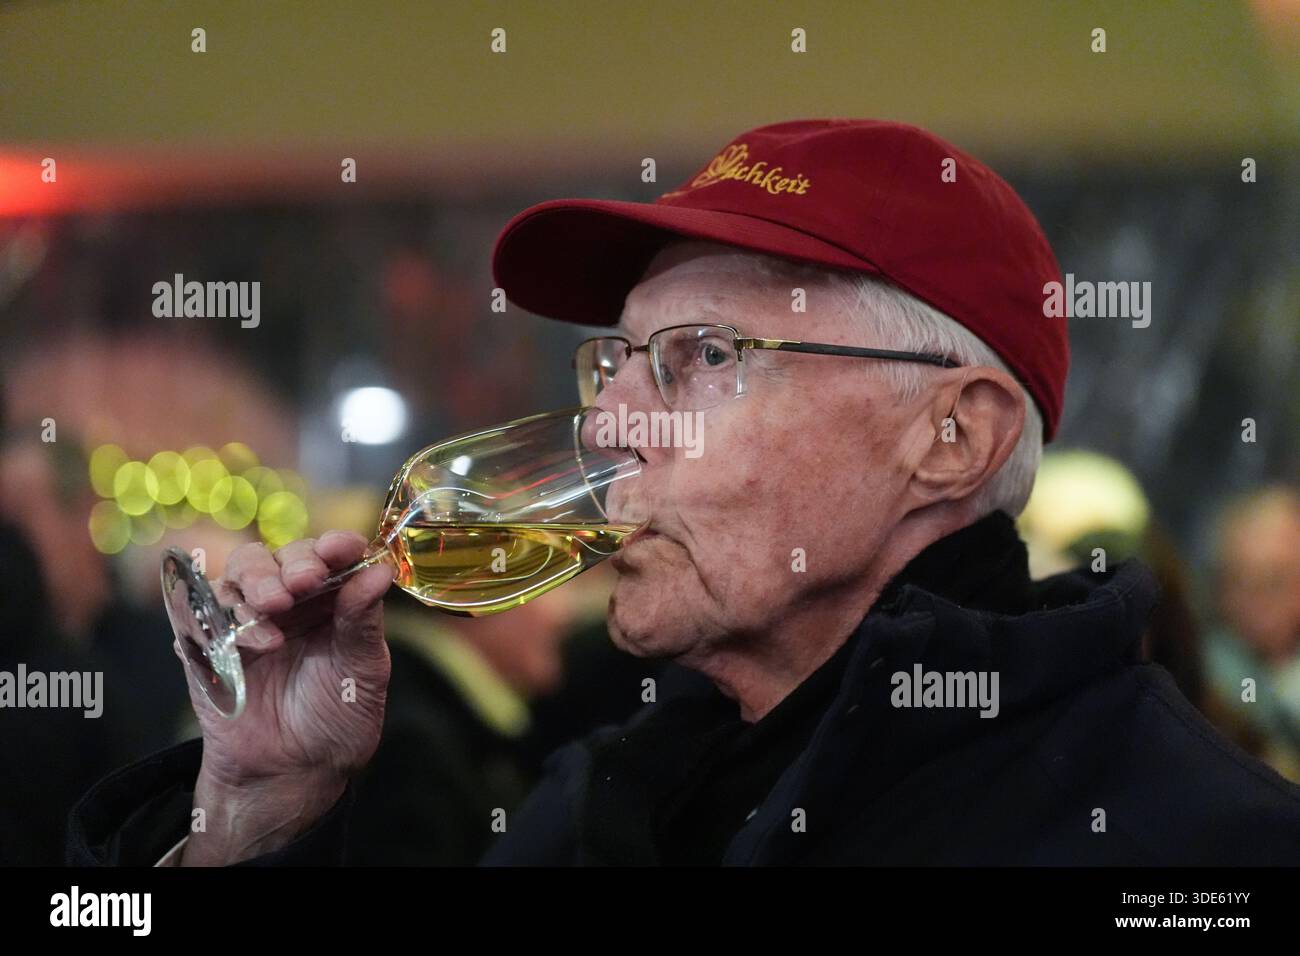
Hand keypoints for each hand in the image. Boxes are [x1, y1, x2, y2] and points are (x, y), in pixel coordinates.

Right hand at [176, 531, 393, 863]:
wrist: (291, 770)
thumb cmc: (336, 717)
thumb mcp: (362, 671)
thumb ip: (363, 622)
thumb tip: (381, 571)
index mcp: (331, 598)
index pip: (329, 555)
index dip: (335, 544)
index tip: (342, 546)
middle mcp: (288, 600)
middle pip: (278, 556)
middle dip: (291, 564)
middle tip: (304, 581)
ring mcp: (244, 617)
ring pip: (237, 574)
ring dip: (257, 585)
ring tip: (275, 611)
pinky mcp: (206, 641)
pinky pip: (199, 610)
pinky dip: (222, 617)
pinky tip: (252, 645)